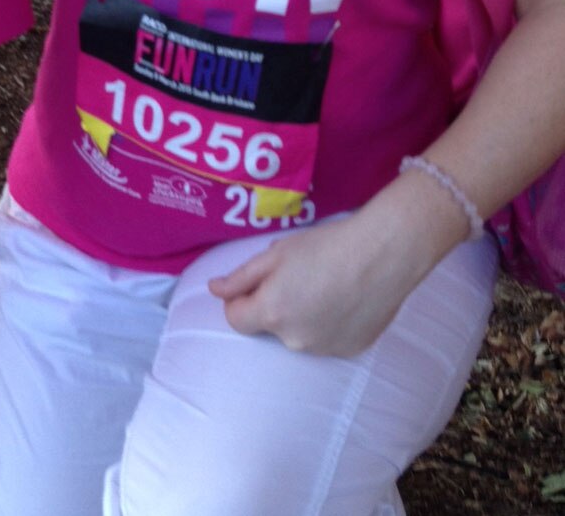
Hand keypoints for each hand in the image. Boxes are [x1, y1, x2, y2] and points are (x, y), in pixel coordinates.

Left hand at [207, 213, 424, 357]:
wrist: (383, 255)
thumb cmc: (326, 246)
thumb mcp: (276, 253)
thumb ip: (241, 277)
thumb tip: (214, 291)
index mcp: (272, 313)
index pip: (236, 319)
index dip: (241, 298)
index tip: (259, 281)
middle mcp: (294, 340)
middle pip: (269, 325)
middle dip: (275, 304)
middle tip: (299, 275)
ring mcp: (323, 350)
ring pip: (298, 333)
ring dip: (301, 315)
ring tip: (325, 284)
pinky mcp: (349, 351)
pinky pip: (325, 339)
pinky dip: (327, 324)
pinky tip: (344, 299)